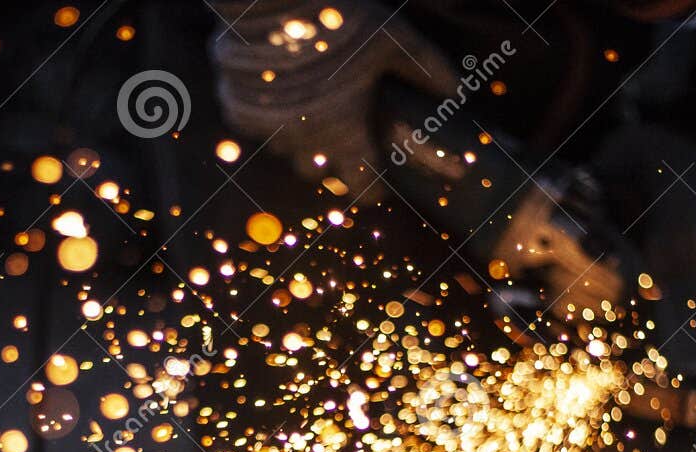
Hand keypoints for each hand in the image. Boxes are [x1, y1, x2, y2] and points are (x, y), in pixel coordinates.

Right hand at [210, 1, 457, 196]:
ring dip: (299, 143)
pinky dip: (264, 120)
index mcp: (345, 133)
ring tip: (309, 119)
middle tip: (342, 145)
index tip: (377, 189)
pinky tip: (275, 98)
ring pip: (285, 152)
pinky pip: (253, 129)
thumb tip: (457, 91)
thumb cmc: (341, 17)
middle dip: (332, 165)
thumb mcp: (394, 37)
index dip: (373, 191)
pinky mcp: (238, 109)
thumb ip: (427, 68)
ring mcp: (267, 128)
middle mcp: (304, 141)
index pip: (362, 186)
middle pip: (320, 174)